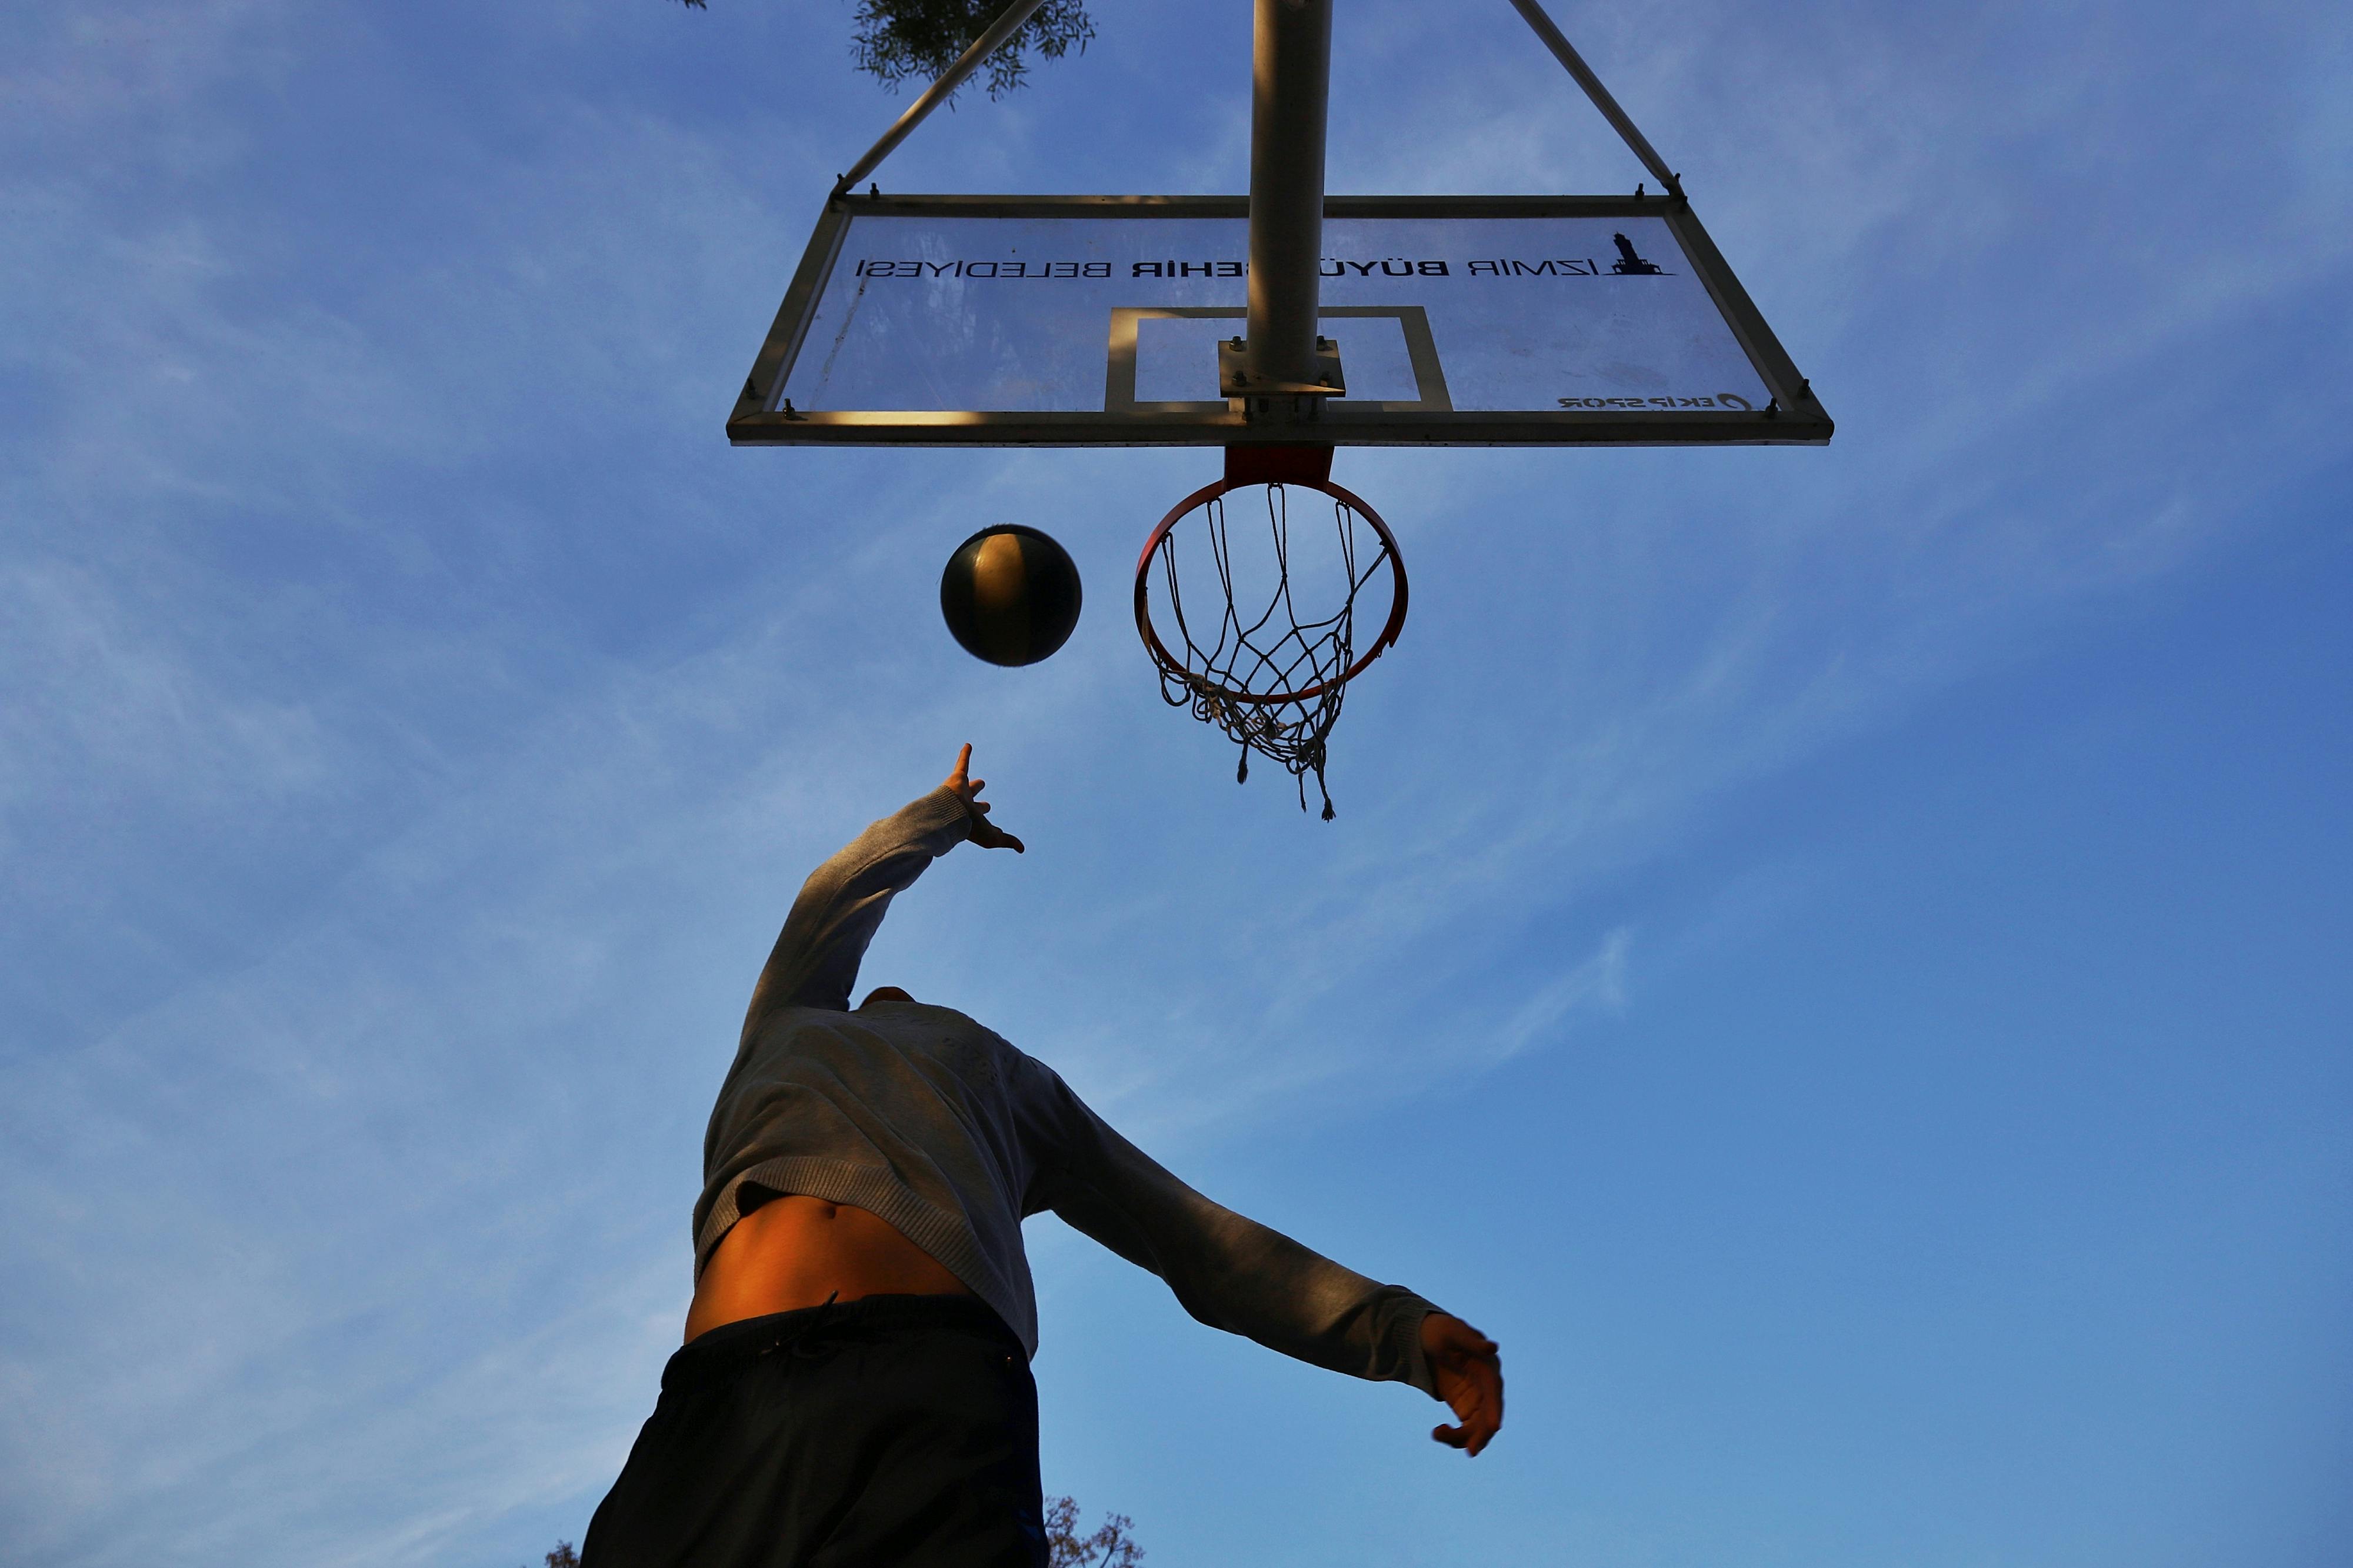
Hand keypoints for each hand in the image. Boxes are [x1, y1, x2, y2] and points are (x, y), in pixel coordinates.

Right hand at [942, 743, 1024, 852]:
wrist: (949, 813)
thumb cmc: (969, 827)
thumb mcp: (992, 838)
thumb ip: (1007, 841)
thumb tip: (1022, 849)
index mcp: (974, 820)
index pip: (985, 824)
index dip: (993, 828)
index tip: (999, 832)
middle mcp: (967, 807)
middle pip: (976, 805)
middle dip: (981, 806)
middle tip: (986, 806)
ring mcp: (961, 792)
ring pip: (969, 786)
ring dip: (973, 783)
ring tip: (974, 777)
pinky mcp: (957, 778)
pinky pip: (962, 763)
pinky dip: (965, 754)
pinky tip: (968, 745)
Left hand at [1421, 1312, 1502, 1455]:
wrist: (1425, 1339)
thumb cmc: (1440, 1331)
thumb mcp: (1451, 1332)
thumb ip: (1471, 1341)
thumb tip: (1493, 1347)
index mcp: (1487, 1367)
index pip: (1493, 1390)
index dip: (1495, 1408)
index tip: (1494, 1427)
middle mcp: (1486, 1387)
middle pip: (1489, 1415)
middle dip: (1481, 1434)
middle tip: (1470, 1451)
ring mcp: (1476, 1400)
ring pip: (1477, 1427)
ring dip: (1462, 1438)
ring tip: (1437, 1433)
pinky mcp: (1465, 1409)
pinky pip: (1465, 1429)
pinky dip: (1454, 1436)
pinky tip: (1438, 1432)